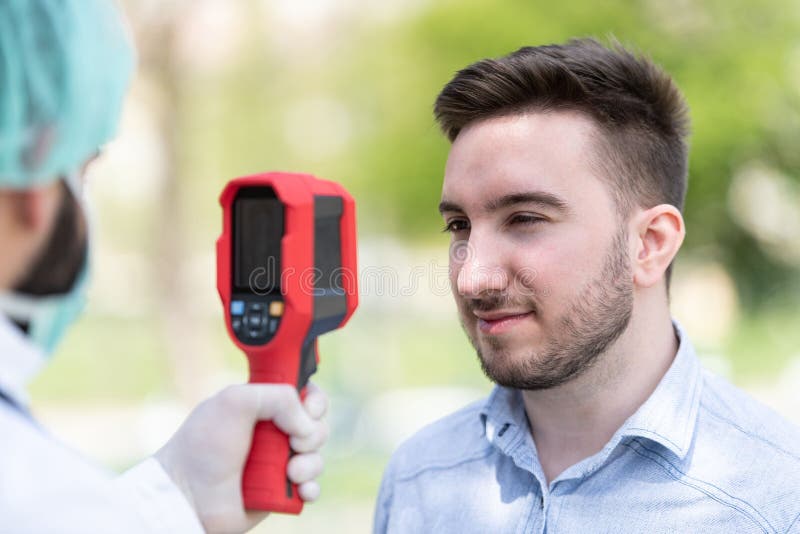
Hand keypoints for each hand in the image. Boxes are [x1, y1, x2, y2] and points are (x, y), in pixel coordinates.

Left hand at [154, 382, 328, 532]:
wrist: (187, 496)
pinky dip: (310, 488)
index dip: (314, 400)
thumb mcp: (235, 401)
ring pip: (317, 457)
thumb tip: (307, 425)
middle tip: (294, 441)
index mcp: (263, 406)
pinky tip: (298, 488)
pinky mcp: (280, 492)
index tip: (308, 408)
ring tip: (290, 471)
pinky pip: (311, 487)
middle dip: (314, 433)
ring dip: (310, 463)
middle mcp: (274, 432)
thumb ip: (278, 396)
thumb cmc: (202, 447)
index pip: (304, 393)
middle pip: (318, 425)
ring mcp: (278, 462)